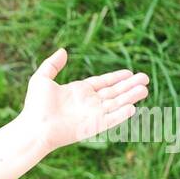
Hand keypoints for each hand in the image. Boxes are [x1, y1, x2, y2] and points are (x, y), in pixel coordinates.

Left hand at [20, 48, 148, 151]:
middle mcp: (87, 103)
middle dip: (129, 86)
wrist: (33, 127)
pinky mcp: (92, 127)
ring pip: (115, 104)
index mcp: (78, 91)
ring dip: (130, 97)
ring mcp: (91, 115)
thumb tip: (63, 50)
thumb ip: (52, 65)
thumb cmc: (35, 106)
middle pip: (113, 93)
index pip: (102, 83)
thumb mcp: (42, 79)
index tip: (130, 72)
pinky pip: (110, 120)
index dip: (116, 78)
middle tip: (146, 78)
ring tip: (145, 89)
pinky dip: (121, 114)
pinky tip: (133, 108)